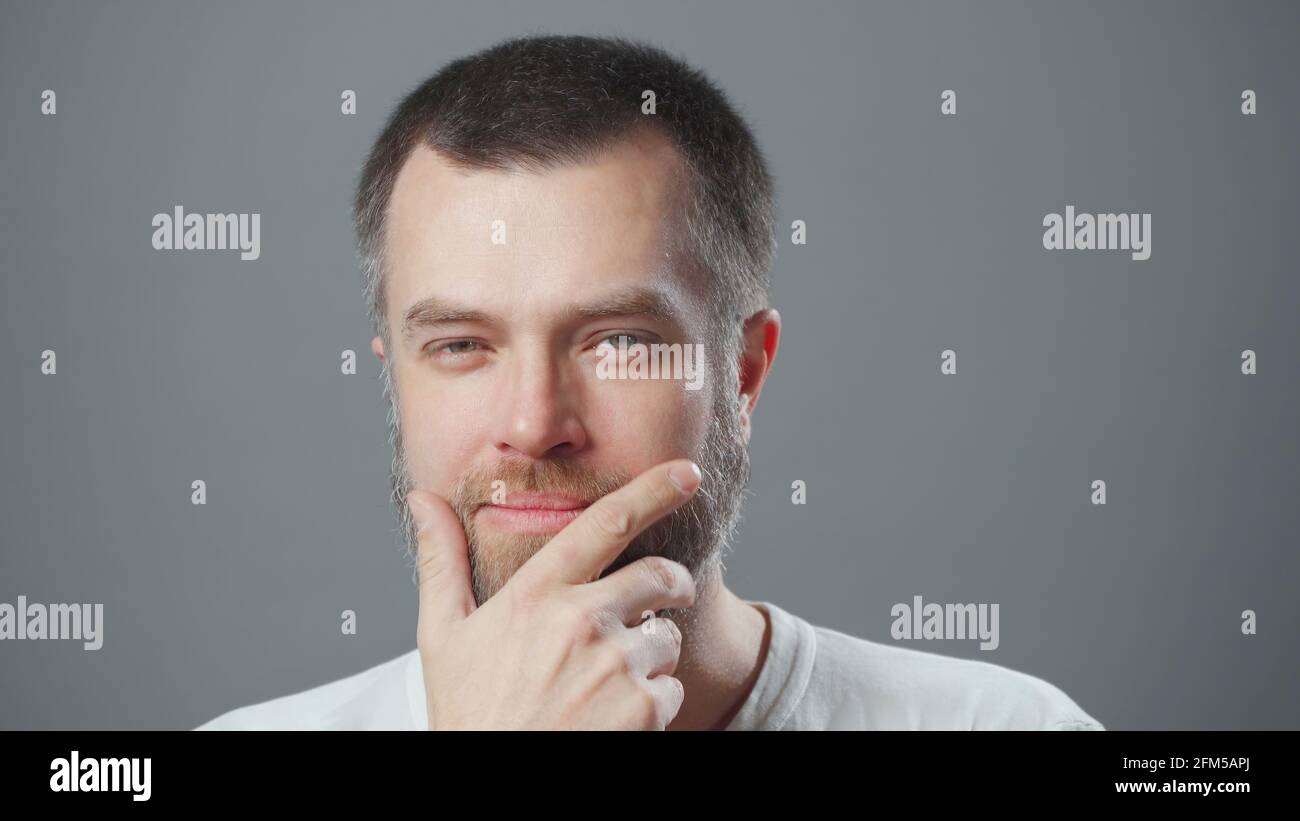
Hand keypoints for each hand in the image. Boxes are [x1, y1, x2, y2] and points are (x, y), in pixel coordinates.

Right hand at [407, 459, 701, 729]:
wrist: (490, 792)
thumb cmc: (469, 714)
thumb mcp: (442, 636)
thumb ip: (443, 561)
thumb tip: (422, 500)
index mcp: (535, 594)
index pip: (606, 522)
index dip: (655, 490)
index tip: (688, 473)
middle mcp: (580, 620)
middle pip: (659, 574)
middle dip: (671, 584)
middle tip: (664, 600)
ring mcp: (615, 665)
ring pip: (666, 636)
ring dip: (650, 654)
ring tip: (603, 684)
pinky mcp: (644, 709)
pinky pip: (672, 688)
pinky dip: (653, 703)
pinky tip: (609, 718)